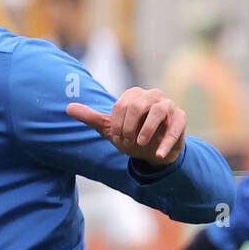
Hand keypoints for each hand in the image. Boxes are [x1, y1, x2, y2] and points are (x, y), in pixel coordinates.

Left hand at [68, 87, 186, 165]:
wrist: (153, 152)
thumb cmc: (132, 136)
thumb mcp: (110, 128)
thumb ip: (91, 117)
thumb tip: (68, 107)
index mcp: (134, 95)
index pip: (122, 105)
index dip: (117, 125)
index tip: (118, 139)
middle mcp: (152, 95)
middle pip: (139, 104)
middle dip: (130, 127)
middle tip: (127, 143)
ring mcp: (168, 105)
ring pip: (159, 110)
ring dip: (147, 130)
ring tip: (140, 145)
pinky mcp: (180, 119)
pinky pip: (176, 126)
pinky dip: (166, 142)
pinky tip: (157, 154)